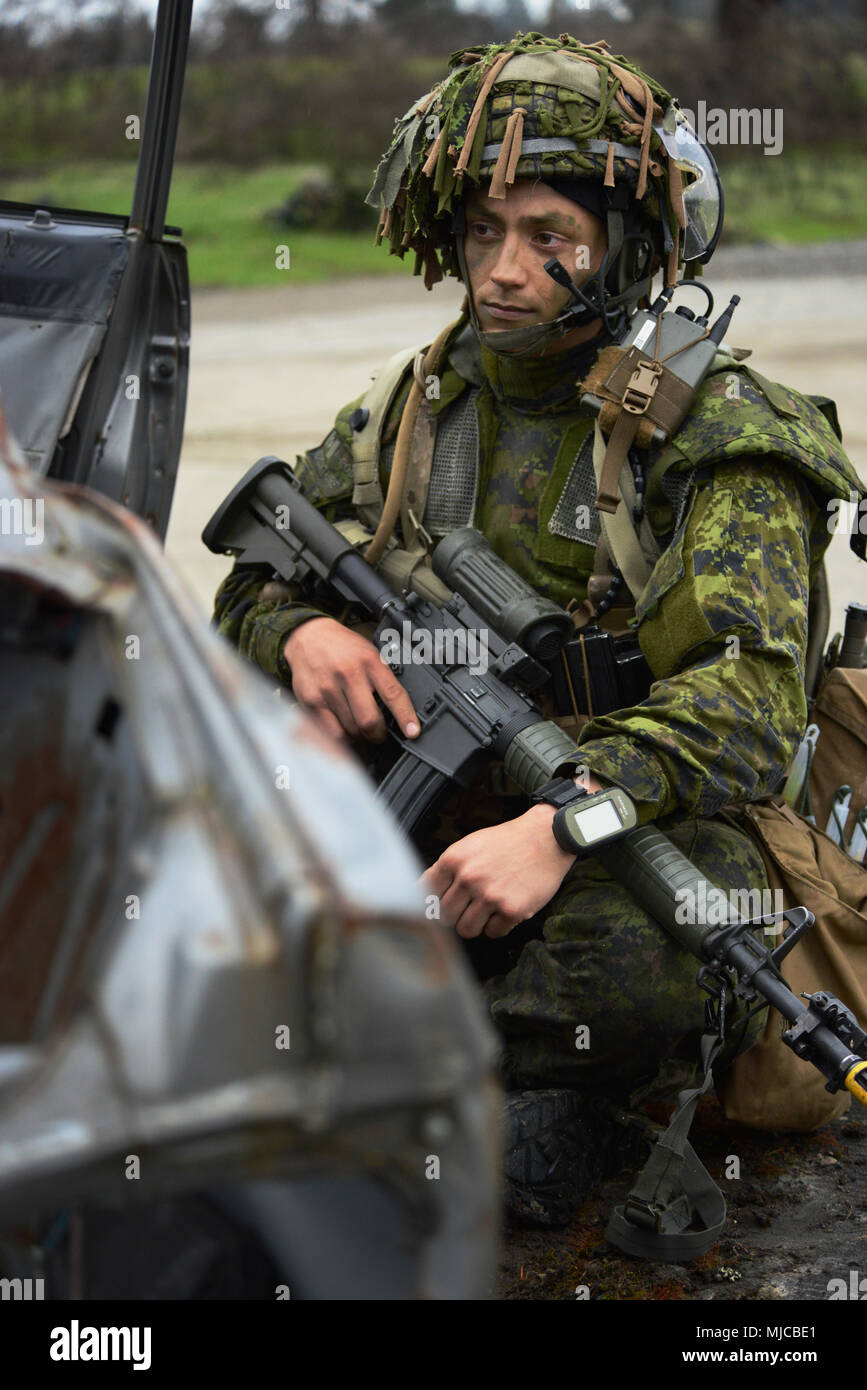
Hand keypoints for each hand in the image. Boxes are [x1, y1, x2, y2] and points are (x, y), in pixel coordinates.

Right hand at [284, 616, 419, 743]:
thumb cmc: (343, 648)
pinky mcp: (311, 700)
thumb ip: (383, 678)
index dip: (405, 717)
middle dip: (379, 735)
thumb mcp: (369, 653)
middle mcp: (348, 674)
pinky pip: (332, 732)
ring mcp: (327, 688)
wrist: (309, 636)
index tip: (413, 732)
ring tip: (361, 730)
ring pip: (351, 730)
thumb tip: (398, 711)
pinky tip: (345, 730)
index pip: (393, 694)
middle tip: (380, 735)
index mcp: (369, 661)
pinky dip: (343, 737)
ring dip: (360, 737)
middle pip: (369, 720)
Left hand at [420, 803, 577, 939]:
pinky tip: (505, 909)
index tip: (439, 906)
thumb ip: (447, 870)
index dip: (432, 903)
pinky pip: (493, 933)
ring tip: (487, 909)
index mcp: (453, 860)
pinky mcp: (511, 910)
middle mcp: (468, 878)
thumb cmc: (507, 842)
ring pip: (466, 930)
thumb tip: (424, 897)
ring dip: (475, 923)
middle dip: (456, 914)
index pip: (425, 895)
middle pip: (445, 917)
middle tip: (470, 906)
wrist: (546, 837)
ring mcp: (490, 895)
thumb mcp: (469, 846)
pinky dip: (498, 925)